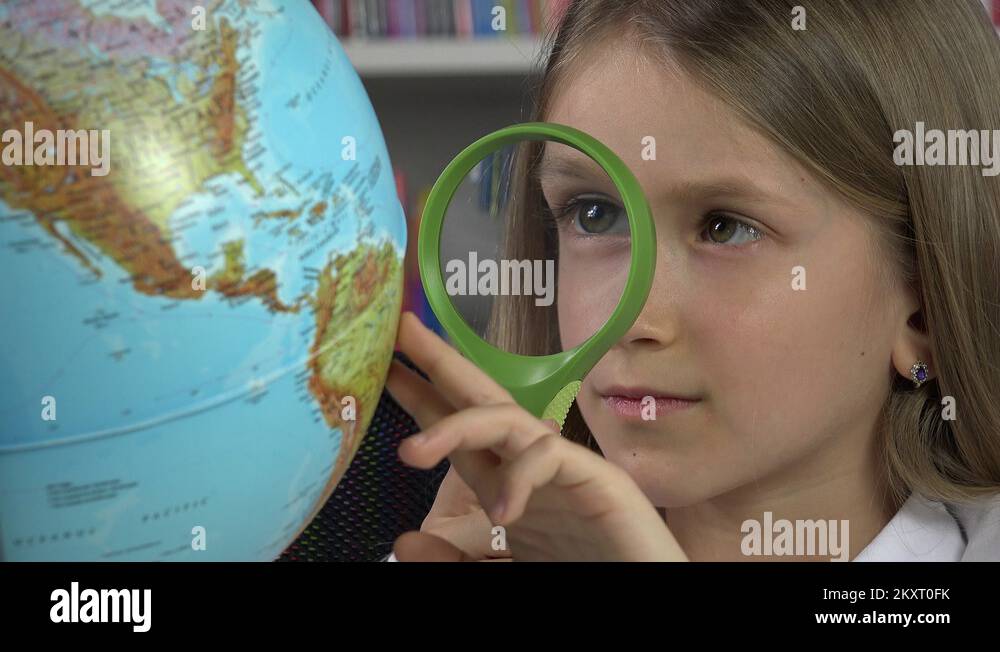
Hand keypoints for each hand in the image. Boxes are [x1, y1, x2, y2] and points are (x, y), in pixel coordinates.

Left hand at [385, 312, 687, 561]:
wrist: (645, 592)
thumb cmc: (582, 576)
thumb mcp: (498, 575)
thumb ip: (454, 562)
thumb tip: (405, 542)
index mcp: (509, 486)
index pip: (460, 432)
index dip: (421, 399)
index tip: (385, 371)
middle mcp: (534, 467)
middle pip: (483, 401)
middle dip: (442, 363)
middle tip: (401, 331)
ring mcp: (568, 470)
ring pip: (508, 420)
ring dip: (457, 427)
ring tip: (412, 453)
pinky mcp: (601, 481)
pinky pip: (550, 457)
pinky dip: (521, 479)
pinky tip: (503, 514)